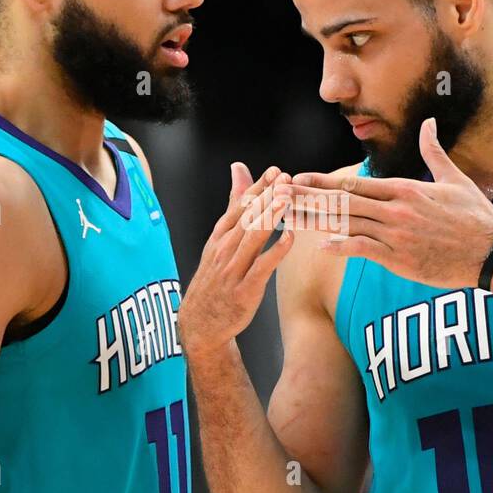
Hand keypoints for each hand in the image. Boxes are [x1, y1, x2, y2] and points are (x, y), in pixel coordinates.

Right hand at [178, 163, 294, 357]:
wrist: (201, 322)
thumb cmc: (215, 279)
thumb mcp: (219, 241)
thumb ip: (233, 205)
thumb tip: (239, 169)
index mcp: (219, 237)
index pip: (238, 207)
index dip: (257, 188)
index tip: (274, 171)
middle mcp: (224, 250)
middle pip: (246, 219)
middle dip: (266, 197)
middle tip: (284, 179)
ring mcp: (233, 270)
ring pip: (252, 239)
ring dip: (270, 218)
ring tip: (286, 200)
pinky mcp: (244, 290)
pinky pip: (261, 267)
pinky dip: (276, 251)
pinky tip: (290, 238)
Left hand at [282, 117, 492, 288]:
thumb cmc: (475, 217)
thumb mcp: (454, 179)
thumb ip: (433, 152)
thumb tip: (428, 123)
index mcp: (404, 189)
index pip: (354, 182)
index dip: (322, 182)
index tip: (299, 179)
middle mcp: (395, 209)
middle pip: (342, 201)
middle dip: (307, 198)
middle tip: (278, 195)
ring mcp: (396, 234)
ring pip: (347, 224)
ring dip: (315, 221)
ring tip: (287, 218)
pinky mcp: (400, 258)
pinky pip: (365, 250)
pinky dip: (343, 247)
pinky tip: (323, 246)